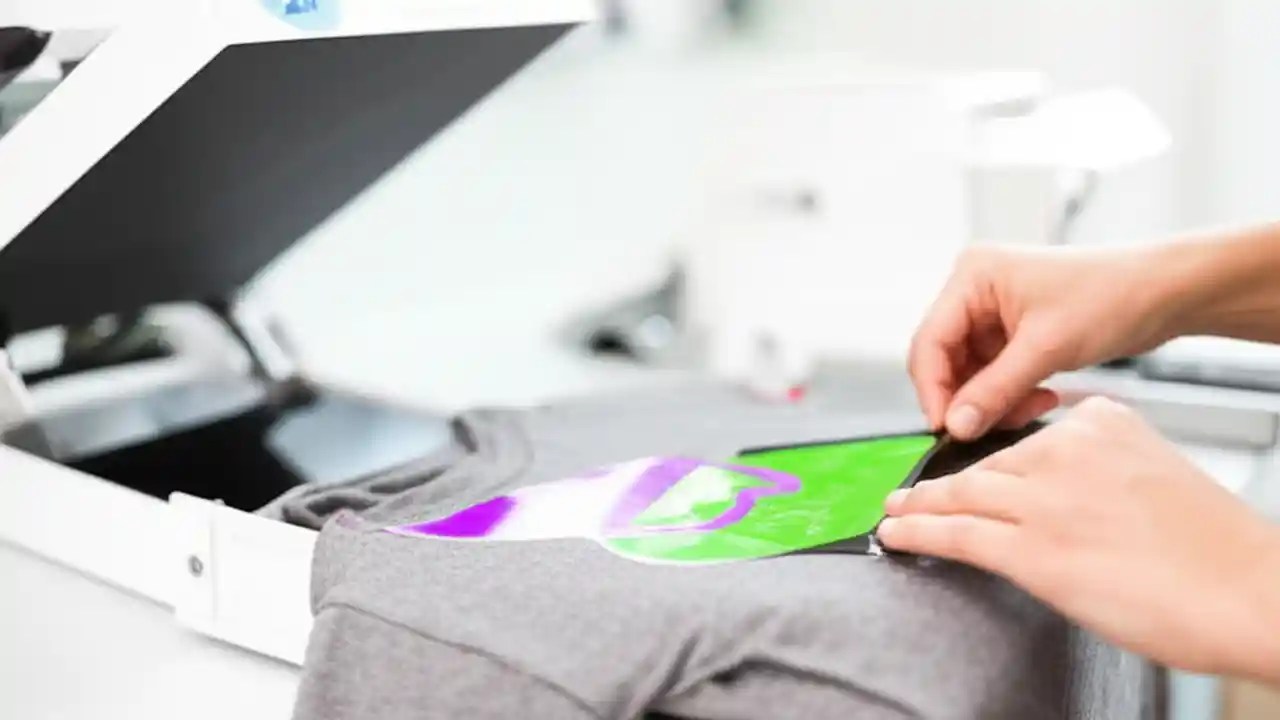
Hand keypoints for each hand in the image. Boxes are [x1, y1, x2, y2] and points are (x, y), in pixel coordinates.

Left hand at [879, 397, 1279, 681]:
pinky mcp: (1034, 550)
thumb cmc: (1216, 547)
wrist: (1251, 591)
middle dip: (947, 485)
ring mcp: (1046, 500)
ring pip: (963, 495)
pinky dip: (918, 533)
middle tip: (913, 493)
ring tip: (895, 512)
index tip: (966, 472)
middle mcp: (1066, 452)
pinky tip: (896, 535)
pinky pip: (958, 534)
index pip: (1026, 439)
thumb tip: (1058, 494)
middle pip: (989, 466)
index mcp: (1100, 423)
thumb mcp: (1151, 474)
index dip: (993, 465)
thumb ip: (1099, 471)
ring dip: (919, 506)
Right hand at [909, 245, 1182, 439]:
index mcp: (973, 276)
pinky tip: (1040, 399)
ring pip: (969, 372)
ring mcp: (993, 311)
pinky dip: (1010, 394)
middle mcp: (975, 290)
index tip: (946, 429)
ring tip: (1030, 409)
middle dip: (967, 398)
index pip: (930, 341)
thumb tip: (955, 426)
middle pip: (945, 358)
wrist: (1164, 292)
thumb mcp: (1045, 348)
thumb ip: (994, 390)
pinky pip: (993, 374)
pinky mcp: (1013, 330)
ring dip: (993, 400)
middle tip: (985, 429)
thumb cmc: (1111, 296)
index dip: (933, 389)